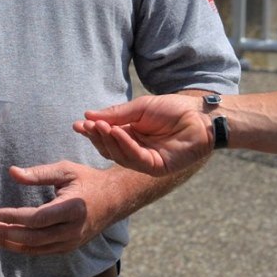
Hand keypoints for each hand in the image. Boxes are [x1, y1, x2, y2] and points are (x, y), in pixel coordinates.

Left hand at [0, 161, 119, 254]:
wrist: (114, 199)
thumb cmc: (87, 180)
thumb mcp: (65, 170)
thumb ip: (38, 173)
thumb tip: (12, 172)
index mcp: (73, 208)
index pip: (38, 218)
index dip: (15, 218)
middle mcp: (73, 229)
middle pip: (34, 238)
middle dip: (7, 234)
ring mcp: (72, 241)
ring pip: (37, 248)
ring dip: (12, 244)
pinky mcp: (69, 247)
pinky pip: (43, 251)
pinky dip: (23, 248)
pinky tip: (8, 241)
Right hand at [74, 93, 211, 175]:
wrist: (200, 116)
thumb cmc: (173, 109)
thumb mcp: (139, 108)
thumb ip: (115, 115)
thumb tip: (88, 115)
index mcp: (132, 135)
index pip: (107, 137)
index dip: (92, 132)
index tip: (77, 124)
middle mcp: (136, 150)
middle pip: (109, 149)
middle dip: (97, 137)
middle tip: (87, 126)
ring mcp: (146, 161)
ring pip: (119, 156)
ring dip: (108, 141)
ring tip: (100, 126)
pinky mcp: (156, 167)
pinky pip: (136, 158)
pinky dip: (125, 145)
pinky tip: (117, 132)